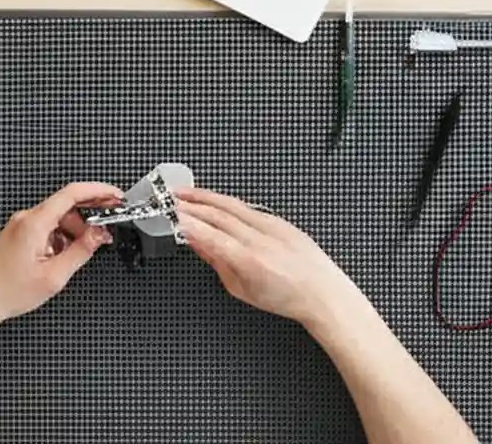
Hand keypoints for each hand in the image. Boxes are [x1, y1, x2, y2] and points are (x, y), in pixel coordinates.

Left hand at [0, 182, 120, 328]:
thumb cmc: (7, 291)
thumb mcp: (54, 276)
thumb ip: (81, 251)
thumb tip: (98, 234)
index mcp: (35, 222)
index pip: (72, 193)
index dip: (98, 191)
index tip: (114, 196)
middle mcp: (26, 218)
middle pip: (67, 206)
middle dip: (90, 217)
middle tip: (107, 228)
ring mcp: (21, 226)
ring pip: (57, 218)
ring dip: (75, 231)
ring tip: (82, 253)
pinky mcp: (18, 234)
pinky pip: (47, 227)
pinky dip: (61, 237)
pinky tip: (63, 256)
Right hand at [175, 188, 359, 329]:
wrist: (322, 292)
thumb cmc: (285, 298)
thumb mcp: (242, 290)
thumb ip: (217, 263)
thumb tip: (198, 244)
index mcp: (249, 260)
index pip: (209, 234)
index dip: (186, 223)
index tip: (169, 216)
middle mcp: (261, 238)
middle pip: (218, 214)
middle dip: (190, 205)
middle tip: (169, 200)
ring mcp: (272, 226)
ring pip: (232, 204)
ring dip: (205, 197)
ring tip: (184, 193)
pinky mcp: (279, 220)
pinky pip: (247, 206)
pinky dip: (226, 201)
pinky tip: (213, 199)